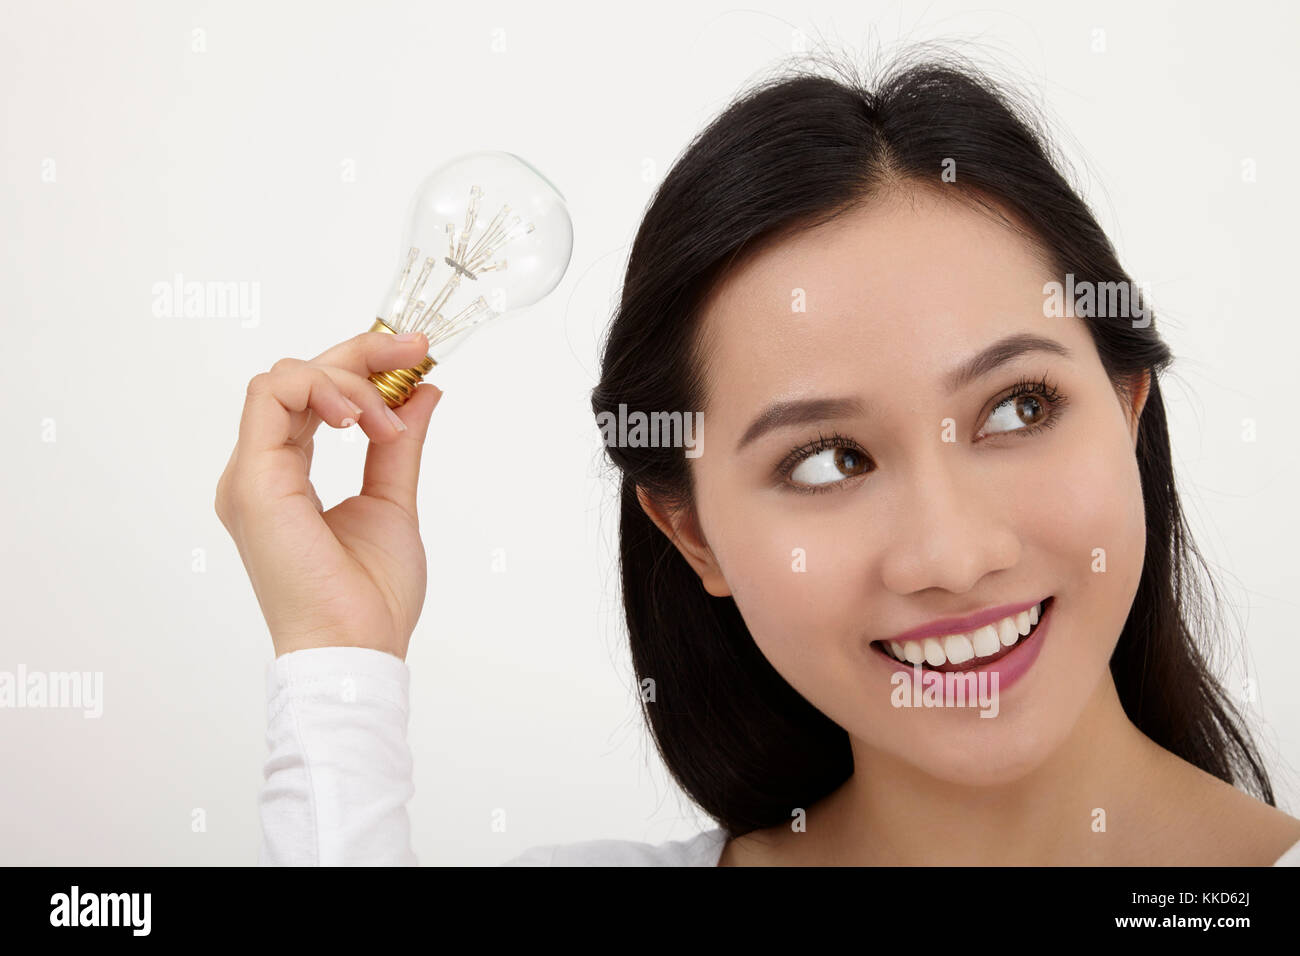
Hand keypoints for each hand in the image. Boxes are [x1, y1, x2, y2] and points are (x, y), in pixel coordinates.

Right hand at [215, 330, 441, 659]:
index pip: (313, 396)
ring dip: (348, 380)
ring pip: (285, 378)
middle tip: (415, 350)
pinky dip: (324, 389)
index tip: (417, 356)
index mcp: (286, 476)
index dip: (362, 365)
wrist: (357, 647)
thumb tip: (423, 392)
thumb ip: (399, 443)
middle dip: (361, 353)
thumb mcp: (394, 499)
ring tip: (388, 421)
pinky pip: (273, 395)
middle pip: (298, 377)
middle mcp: (261, 470)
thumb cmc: (370, 596)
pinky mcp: (252, 479)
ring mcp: (251, 474)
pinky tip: (365, 419)